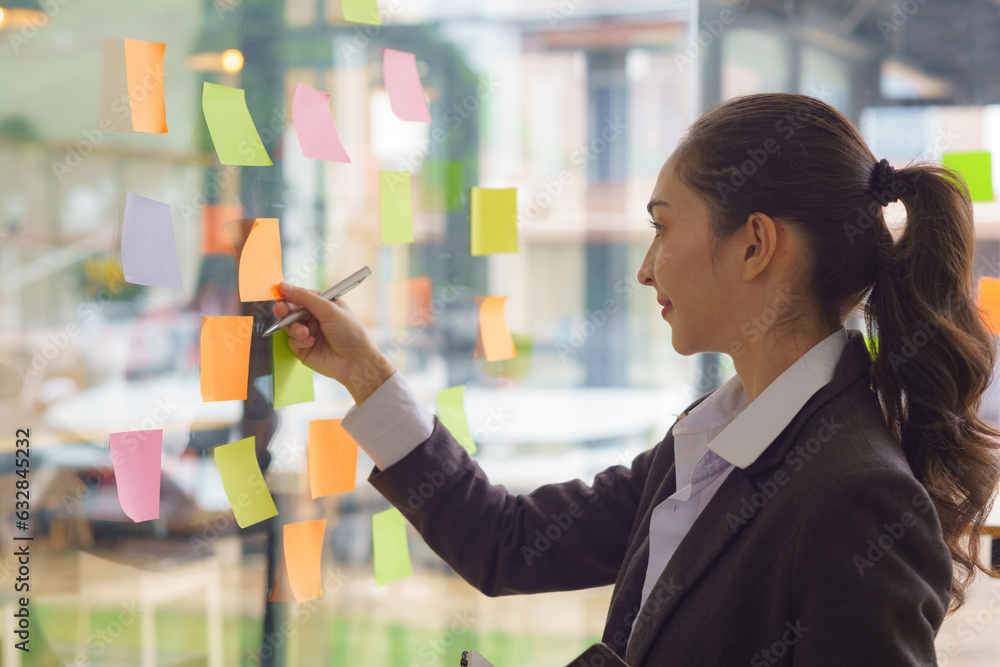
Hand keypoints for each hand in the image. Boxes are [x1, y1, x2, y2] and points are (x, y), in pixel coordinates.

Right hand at [272, 281, 395, 404]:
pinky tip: (310, 342)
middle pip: (291, 310)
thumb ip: (305, 298)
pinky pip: (291, 341)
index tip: (280, 293)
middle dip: (285, 309)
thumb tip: (284, 286)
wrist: (356, 361)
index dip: (290, 295)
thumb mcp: (329, 309)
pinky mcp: (304, 348)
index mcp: (323, 304)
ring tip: (305, 333)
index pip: (301, 296)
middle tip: (280, 310)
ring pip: (289, 325)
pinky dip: (298, 341)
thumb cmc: (351, 333)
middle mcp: (315, 318)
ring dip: (294, 328)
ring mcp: (309, 333)